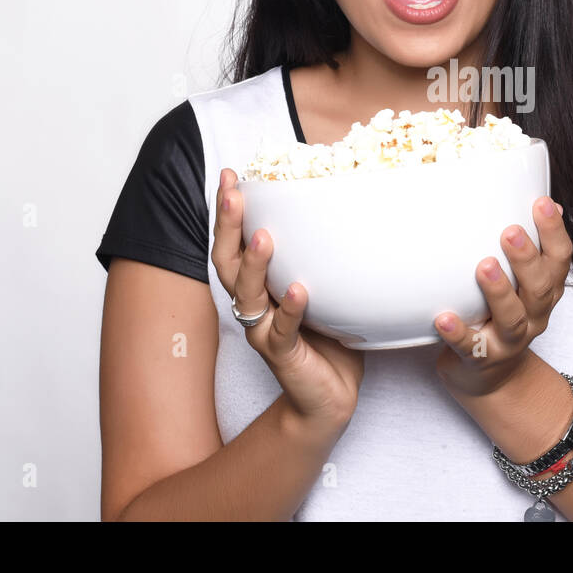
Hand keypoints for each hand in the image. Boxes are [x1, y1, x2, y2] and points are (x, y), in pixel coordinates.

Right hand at [212, 168, 364, 428]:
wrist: (328, 397)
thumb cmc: (327, 339)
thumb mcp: (322, 288)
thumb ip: (320, 256)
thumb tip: (345, 204)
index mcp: (259, 287)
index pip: (233, 243)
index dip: (228, 211)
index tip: (231, 175)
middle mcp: (253, 307)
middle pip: (227, 263)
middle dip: (229, 227)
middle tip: (236, 195)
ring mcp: (264, 332)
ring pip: (248, 296)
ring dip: (255, 265)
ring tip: (263, 237)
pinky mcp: (282, 356)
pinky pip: (282, 332)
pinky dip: (291, 309)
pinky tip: (299, 289)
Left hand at [434, 196, 570, 397]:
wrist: (490, 378)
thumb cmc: (499, 316)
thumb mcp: (517, 282)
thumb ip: (522, 247)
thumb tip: (531, 196)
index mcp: (544, 290)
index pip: (559, 259)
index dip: (554, 232)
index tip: (542, 203)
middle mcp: (534, 315)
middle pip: (540, 287)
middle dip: (527, 258)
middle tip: (510, 231)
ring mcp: (510, 340)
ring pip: (512, 317)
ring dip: (500, 291)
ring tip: (483, 266)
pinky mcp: (483, 360)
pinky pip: (471, 347)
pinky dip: (458, 332)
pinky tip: (443, 317)